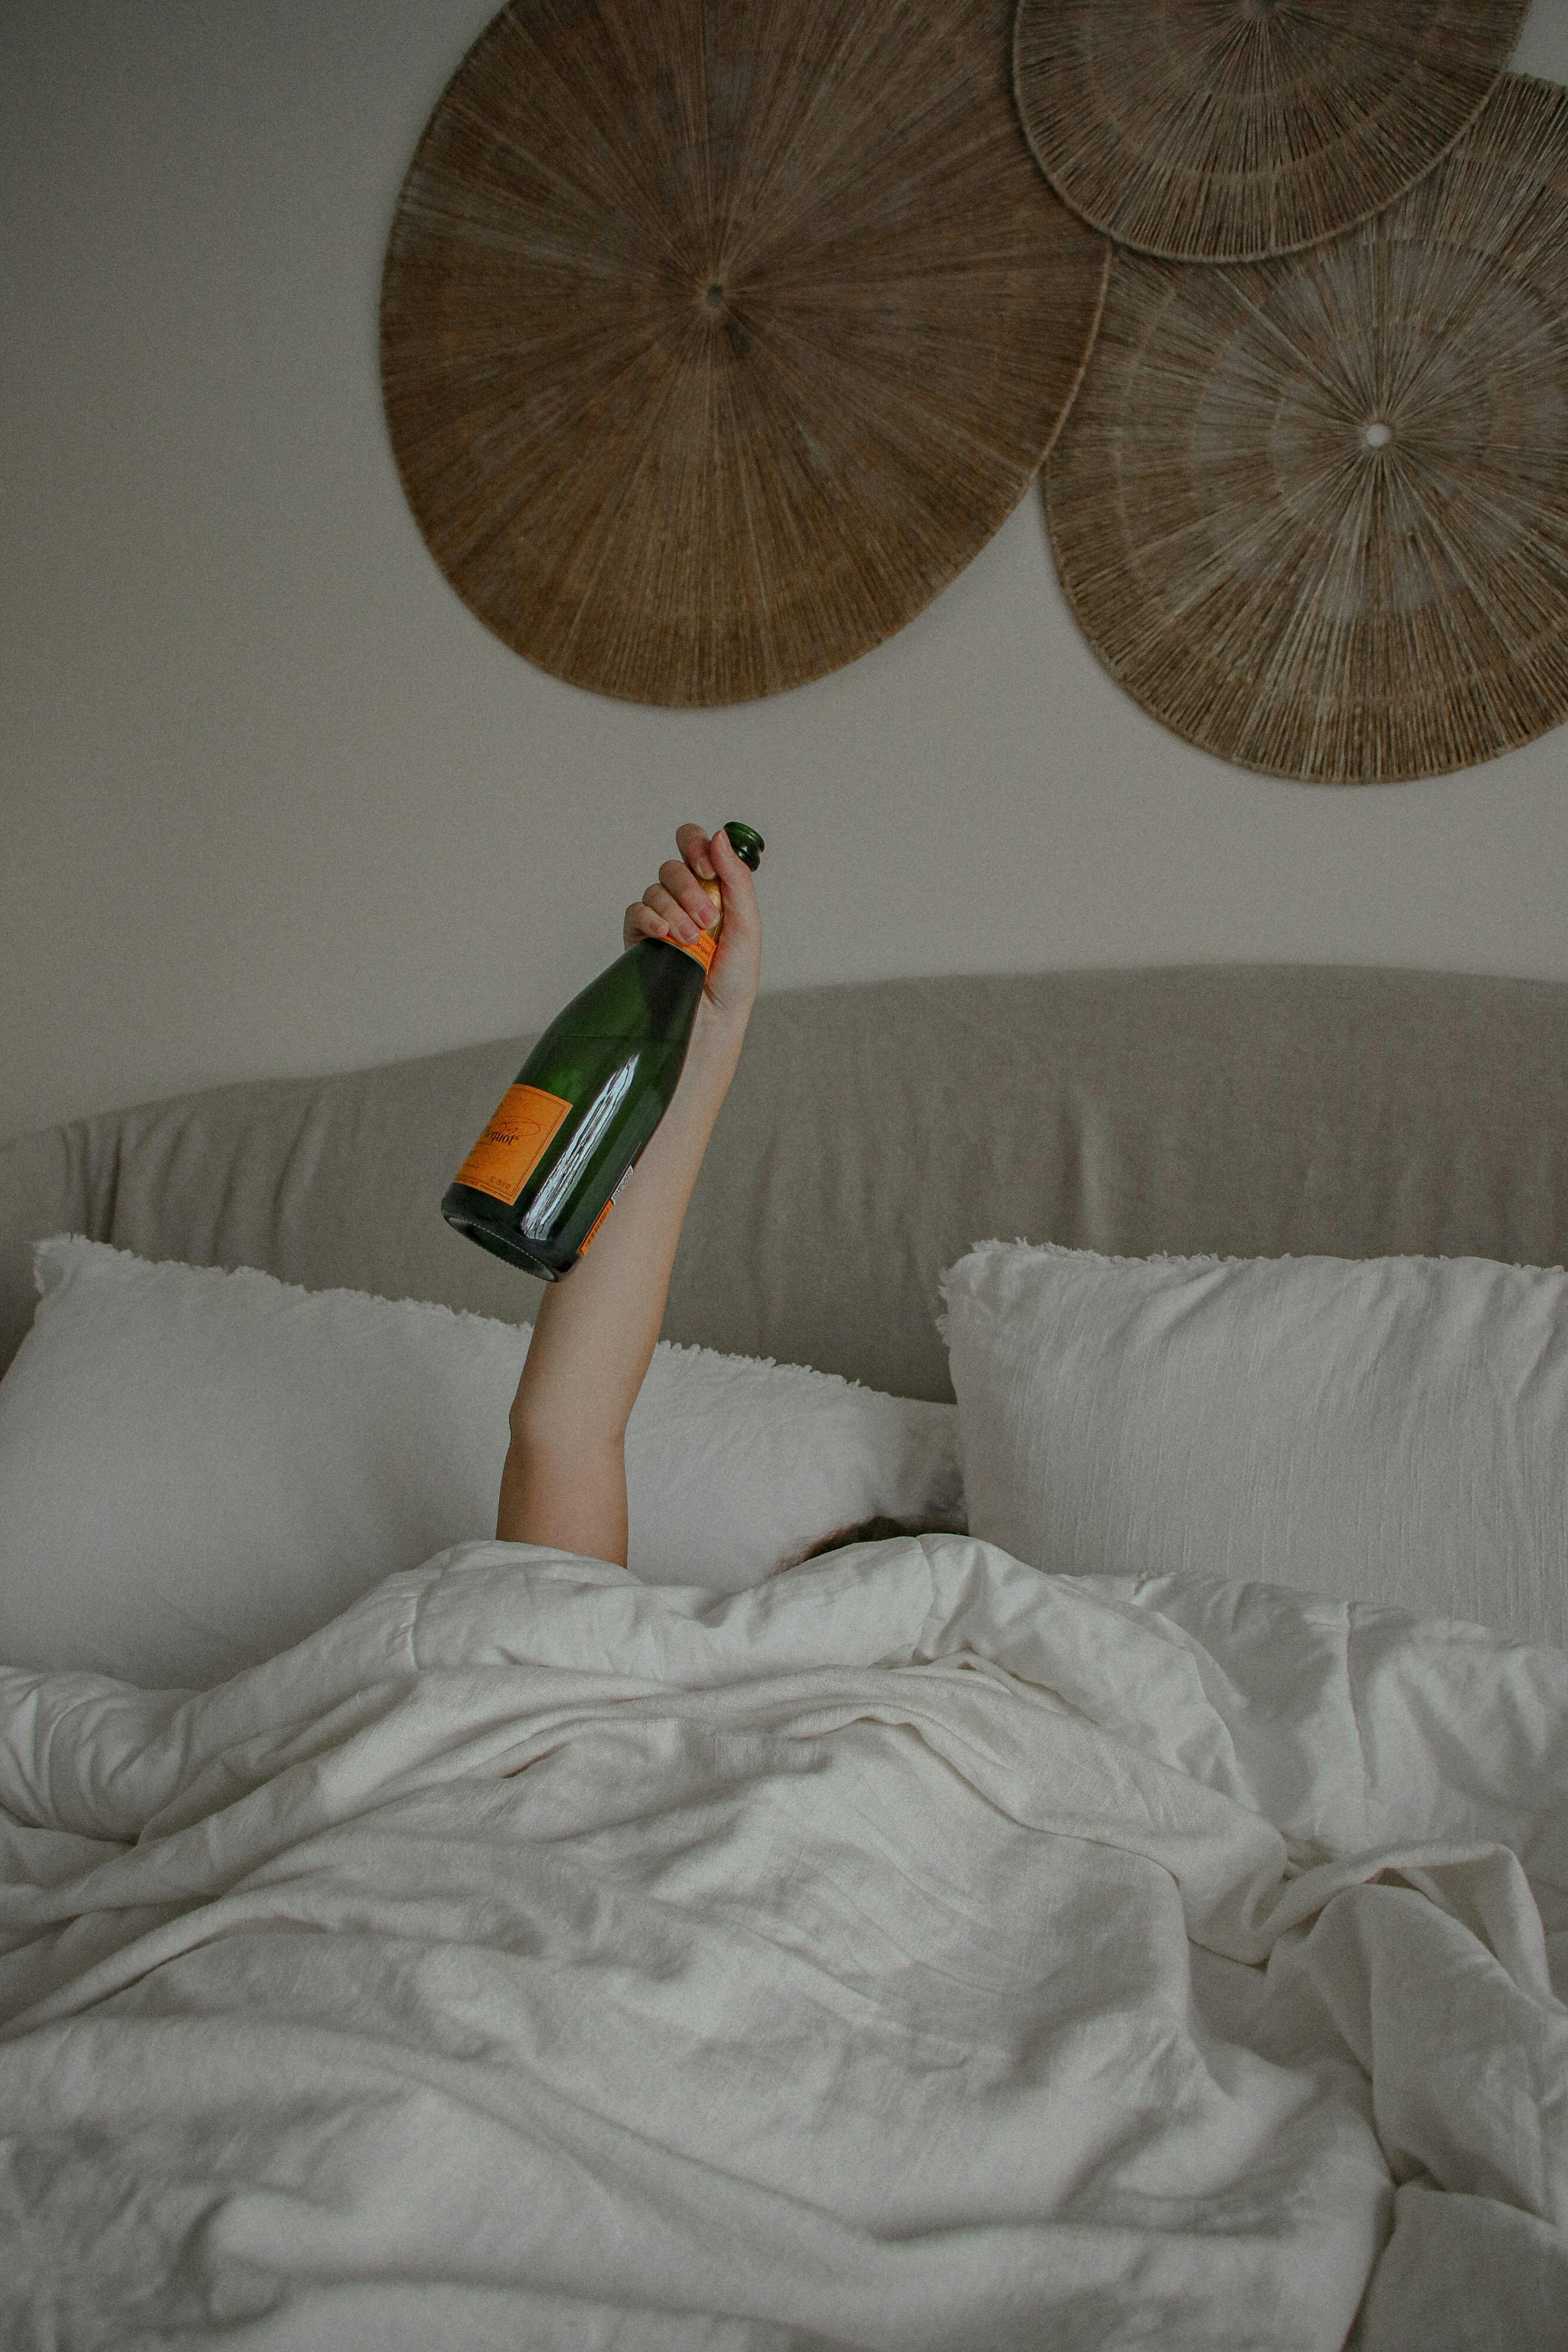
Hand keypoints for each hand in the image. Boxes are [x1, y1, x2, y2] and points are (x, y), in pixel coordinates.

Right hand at [623, 823, 761, 1031]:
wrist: (712, 1019)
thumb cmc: (734, 979)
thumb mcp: (747, 925)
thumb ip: (736, 878)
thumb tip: (718, 836)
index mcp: (713, 890)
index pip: (695, 847)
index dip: (696, 847)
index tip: (707, 869)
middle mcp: (685, 900)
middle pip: (673, 867)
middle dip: (689, 889)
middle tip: (705, 918)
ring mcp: (661, 917)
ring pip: (655, 889)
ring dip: (674, 910)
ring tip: (690, 939)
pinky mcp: (639, 937)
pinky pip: (635, 911)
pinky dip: (649, 918)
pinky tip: (663, 934)